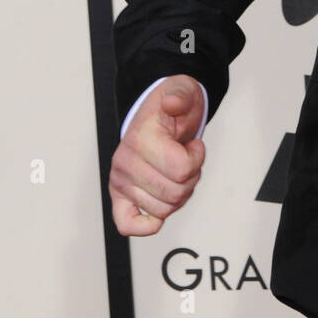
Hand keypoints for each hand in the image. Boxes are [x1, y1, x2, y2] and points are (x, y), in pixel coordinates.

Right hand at [108, 75, 205, 235]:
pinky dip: (146, 225)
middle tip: (186, 159)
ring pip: (163, 210)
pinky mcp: (120, 197)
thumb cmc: (170, 109)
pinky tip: (159, 213)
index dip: (196, 158)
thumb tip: (173, 103)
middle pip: (175, 193)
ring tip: (176, 172)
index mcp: (139, 140)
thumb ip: (180, 95)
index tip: (193, 145)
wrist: (157, 115)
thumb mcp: (182, 92)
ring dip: (179, 195)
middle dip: (191, 177)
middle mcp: (125, 164)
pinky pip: (127, 225)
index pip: (181, 170)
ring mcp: (121, 182)